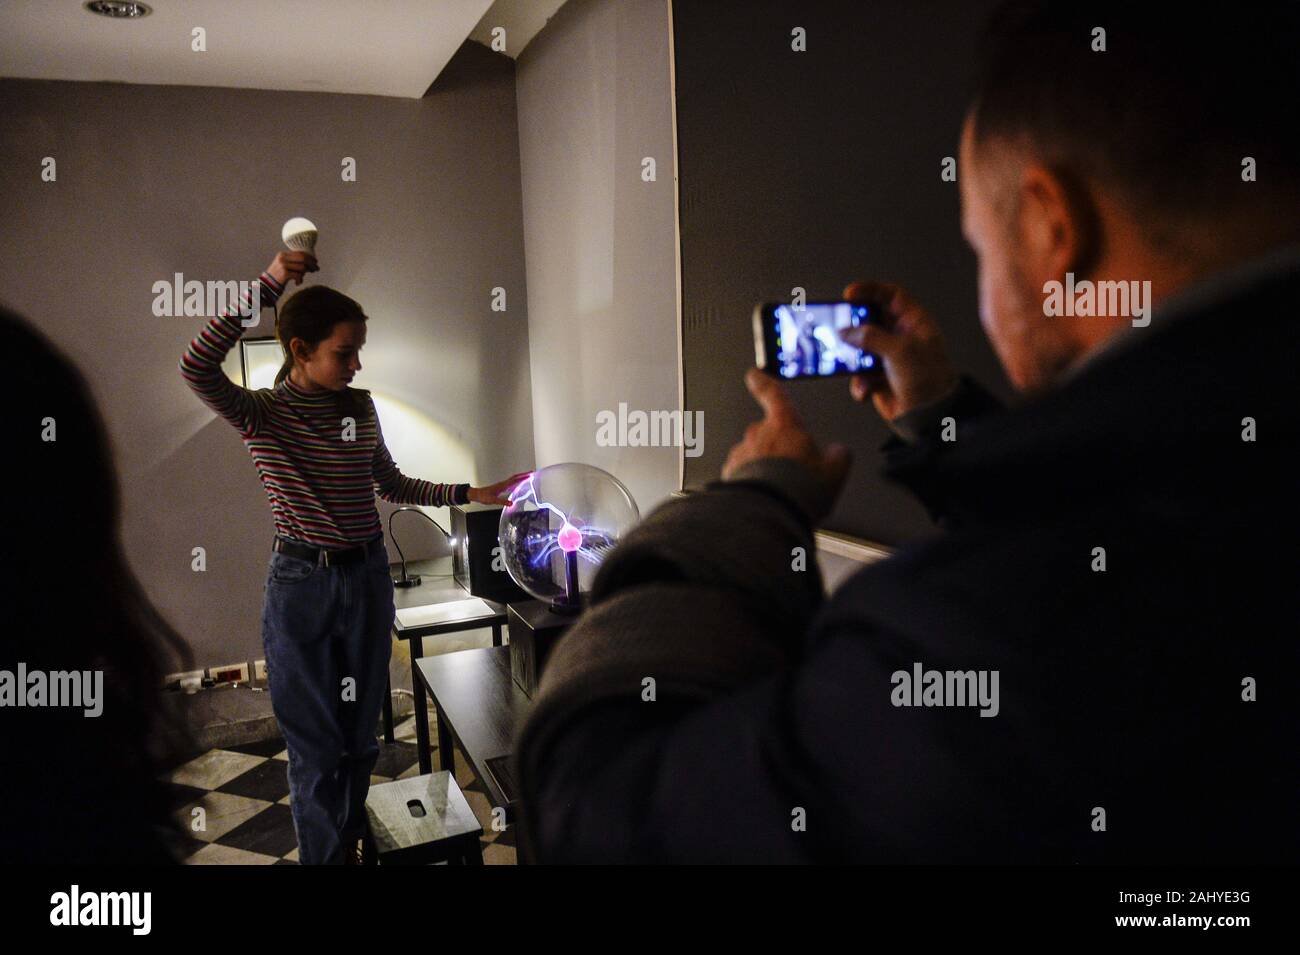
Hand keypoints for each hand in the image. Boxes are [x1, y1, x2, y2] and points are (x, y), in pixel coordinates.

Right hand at [266, 251, 317, 287]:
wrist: (267, 284)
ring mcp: (283, 265)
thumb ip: (295, 262)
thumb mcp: (285, 265)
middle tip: (316, 269)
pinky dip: (300, 280)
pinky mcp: (284, 274)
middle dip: (312, 264)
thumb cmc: (279, 276)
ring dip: (305, 273)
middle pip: (303, 258)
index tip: (316, 261)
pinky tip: (297, 283)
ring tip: (302, 278)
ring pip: (302, 267)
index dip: (310, 257)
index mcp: (283, 254)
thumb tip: (311, 262)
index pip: (300, 253)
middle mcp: (283, 258)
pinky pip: (298, 275)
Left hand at [469, 471, 532, 504]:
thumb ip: (502, 501)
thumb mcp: (493, 500)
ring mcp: (502, 485)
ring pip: (513, 480)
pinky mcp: (500, 488)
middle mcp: (503, 484)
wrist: (476, 494)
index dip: (523, 477)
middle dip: (523, 475)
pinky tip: (518, 486)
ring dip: (520, 478)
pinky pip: (510, 484)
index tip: (530, 474)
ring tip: (527, 478)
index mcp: (502, 485)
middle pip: (515, 477)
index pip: (515, 479)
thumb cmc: (483, 496)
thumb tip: (511, 503)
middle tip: (531, 473)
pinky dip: (516, 482)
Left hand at [722, 369, 851, 499]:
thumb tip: (839, 452)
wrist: (770, 513)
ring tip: (780, 490)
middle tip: (793, 470)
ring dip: (763, 467)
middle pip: (766, 433)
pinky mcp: (729, 475)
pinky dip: (751, 483)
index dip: (763, 383)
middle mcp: (758, 435)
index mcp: (784, 425)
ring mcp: (741, 454)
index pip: (772, 394)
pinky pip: (741, 474)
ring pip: (753, 455)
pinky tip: (764, 497)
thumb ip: (838, 457)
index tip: (754, 375)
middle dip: (777, 448)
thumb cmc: (800, 489)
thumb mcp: (834, 473)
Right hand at [837, 281, 958, 421]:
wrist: (931, 417)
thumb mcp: (901, 351)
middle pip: (869, 319)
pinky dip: (859, 382)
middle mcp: (900, 336)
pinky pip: (859, 373)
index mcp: (913, 322)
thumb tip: (846, 331)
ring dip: (851, 357)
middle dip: (853, 325)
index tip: (849, 293)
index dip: (870, 290)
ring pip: (859, 347)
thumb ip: (871, 337)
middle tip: (837, 326)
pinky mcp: (878, 377)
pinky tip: (865, 390)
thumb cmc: (928, 378)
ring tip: (846, 363)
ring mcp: (888, 356)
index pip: (890, 296)